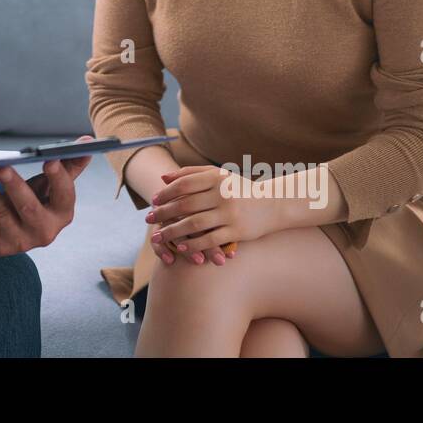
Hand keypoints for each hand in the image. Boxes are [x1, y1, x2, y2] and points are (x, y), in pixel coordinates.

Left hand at [0, 134, 92, 255]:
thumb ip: (68, 165)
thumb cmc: (35, 201)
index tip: (50, 159)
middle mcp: (43, 232)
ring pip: (0, 214)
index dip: (59, 179)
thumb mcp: (51, 187)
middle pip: (29, 208)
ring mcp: (18, 242)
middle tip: (2, 166)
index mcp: (62, 214)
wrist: (10, 234)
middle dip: (15, 186)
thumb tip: (87, 140)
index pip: (65, 196)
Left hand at [148, 165, 279, 262]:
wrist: (274, 204)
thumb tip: (163, 178)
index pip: (184, 184)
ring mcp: (230, 214)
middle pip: (185, 205)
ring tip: (158, 237)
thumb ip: (191, 173)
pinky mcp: (236, 231)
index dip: (166, 193)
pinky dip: (193, 245)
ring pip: (193, 225)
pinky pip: (209, 240)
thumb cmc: (240, 189)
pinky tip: (180, 248)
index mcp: (217, 178)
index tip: (153, 201)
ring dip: (172, 232)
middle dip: (163, 213)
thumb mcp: (219, 175)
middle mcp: (222, 195)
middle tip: (148, 219)